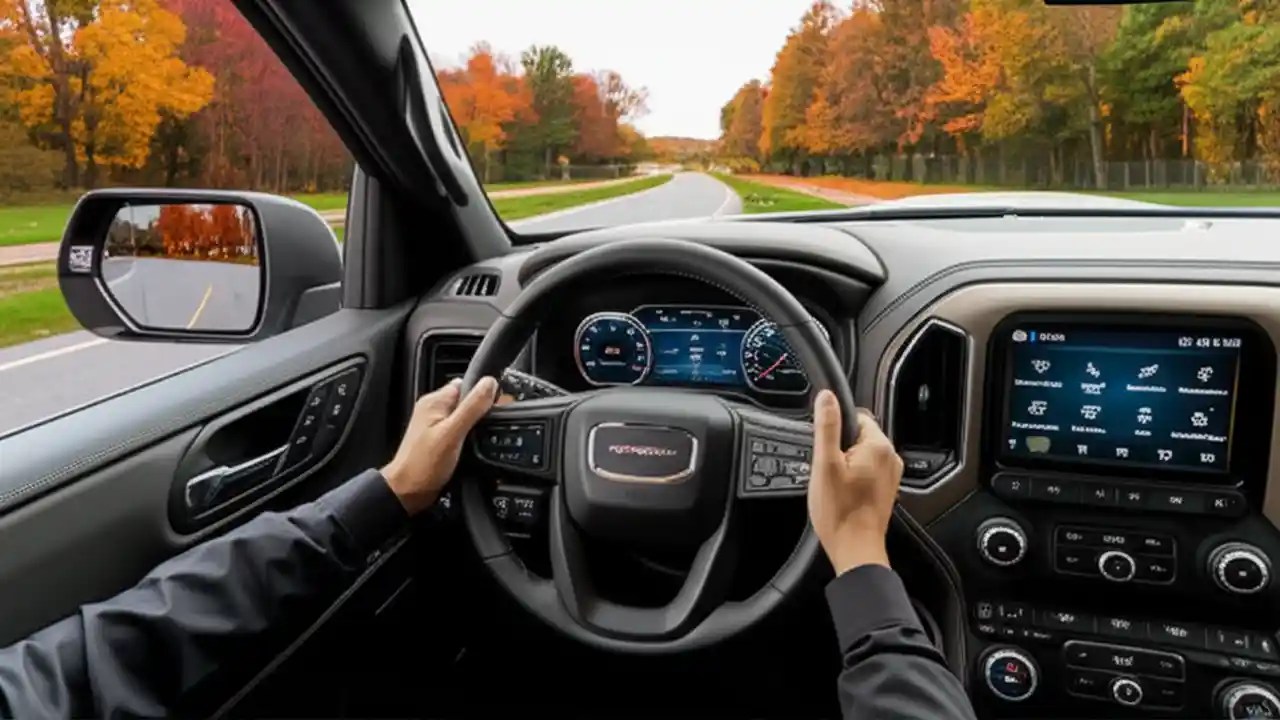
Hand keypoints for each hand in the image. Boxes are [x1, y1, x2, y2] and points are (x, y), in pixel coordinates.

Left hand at [381, 377, 497, 514]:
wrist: (407, 493)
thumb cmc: (423, 464)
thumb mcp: (453, 433)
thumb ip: (472, 407)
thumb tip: (489, 383)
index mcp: (434, 402)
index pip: (466, 384)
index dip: (482, 393)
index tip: (494, 407)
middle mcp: (433, 411)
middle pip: (467, 401)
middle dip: (480, 413)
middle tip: (485, 429)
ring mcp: (435, 426)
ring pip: (465, 418)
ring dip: (475, 428)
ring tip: (476, 442)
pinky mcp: (439, 441)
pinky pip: (460, 432)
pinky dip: (469, 438)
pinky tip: (472, 448)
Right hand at [807, 390, 902, 575]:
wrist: (855, 550)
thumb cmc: (840, 513)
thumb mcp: (825, 464)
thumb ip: (827, 426)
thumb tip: (827, 398)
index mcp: (879, 446)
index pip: (855, 417)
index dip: (835, 430)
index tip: (825, 449)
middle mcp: (890, 458)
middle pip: (858, 436)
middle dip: (839, 449)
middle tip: (827, 471)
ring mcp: (890, 475)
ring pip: (861, 455)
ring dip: (845, 464)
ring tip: (835, 486)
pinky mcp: (886, 489)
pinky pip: (866, 472)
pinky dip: (853, 478)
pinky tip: (843, 495)